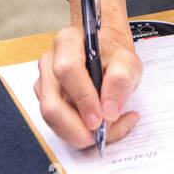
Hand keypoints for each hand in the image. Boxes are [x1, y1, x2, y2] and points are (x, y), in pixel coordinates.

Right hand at [34, 0, 142, 149]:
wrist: (105, 37)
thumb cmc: (114, 44)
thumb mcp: (129, 57)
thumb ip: (121, 79)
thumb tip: (110, 108)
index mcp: (68, 41)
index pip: (68, 72)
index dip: (84, 99)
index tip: (103, 118)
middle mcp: (49, 60)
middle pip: (50, 101)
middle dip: (76, 126)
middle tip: (100, 136)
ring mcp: (44, 78)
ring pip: (49, 114)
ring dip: (77, 130)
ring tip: (107, 129)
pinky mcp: (47, 93)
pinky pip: (56, 118)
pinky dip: (76, 128)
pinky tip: (101, 123)